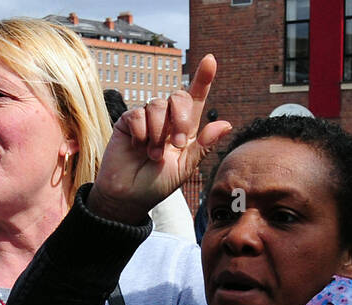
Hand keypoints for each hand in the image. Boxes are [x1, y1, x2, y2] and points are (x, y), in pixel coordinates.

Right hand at [88, 55, 232, 224]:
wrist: (126, 197)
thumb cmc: (155, 185)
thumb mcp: (183, 169)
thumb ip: (202, 147)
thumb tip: (226, 124)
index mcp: (184, 130)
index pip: (195, 99)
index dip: (203, 79)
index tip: (210, 60)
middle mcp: (166, 120)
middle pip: (178, 97)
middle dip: (181, 118)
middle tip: (177, 144)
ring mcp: (146, 120)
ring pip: (156, 105)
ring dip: (158, 132)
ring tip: (152, 155)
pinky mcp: (126, 122)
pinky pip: (137, 114)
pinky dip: (140, 133)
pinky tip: (137, 147)